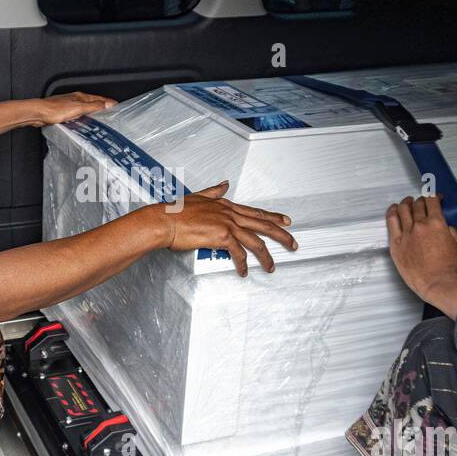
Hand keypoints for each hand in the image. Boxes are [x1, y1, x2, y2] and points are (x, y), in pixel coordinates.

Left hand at [30, 92, 114, 125]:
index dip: (108, 102)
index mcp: (80, 96)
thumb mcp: (77, 108)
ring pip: (85, 107)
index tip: (116, 105)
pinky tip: (83, 121)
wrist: (38, 113)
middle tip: (111, 111)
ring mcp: (68, 105)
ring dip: (93, 111)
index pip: (99, 98)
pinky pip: (78, 113)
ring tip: (100, 117)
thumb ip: (92, 106)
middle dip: (102, 106)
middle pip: (93, 102)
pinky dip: (84, 116)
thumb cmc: (53, 110)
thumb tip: (105, 104)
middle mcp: (75, 99)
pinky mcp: (63, 112)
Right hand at [154, 181, 295, 275]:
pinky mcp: (221, 237)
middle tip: (293, 243)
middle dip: (281, 235)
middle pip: (263, 224)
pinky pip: (238, 253)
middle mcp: (230, 214)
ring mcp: (227, 225)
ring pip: (256, 241)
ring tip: (271, 266)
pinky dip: (243, 264)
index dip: (272, 217)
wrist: (163, 221)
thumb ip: (213, 191)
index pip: (255, 212)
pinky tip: (244, 271)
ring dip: (266, 256)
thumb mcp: (198, 196)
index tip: (285, 221)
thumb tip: (224, 184)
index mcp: (225, 205)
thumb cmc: (175, 212)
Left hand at [386, 195, 456, 302]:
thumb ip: (453, 232)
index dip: (434, 196)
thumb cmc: (450, 270)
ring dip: (406, 203)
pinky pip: (391, 222)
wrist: (439, 284)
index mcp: (437, 224)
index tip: (435, 197)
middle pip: (417, 205)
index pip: (432, 201)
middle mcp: (420, 226)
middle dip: (421, 200)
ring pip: (402, 210)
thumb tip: (446, 228)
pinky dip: (392, 212)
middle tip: (422, 202)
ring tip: (407, 202)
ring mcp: (406, 234)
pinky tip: (393, 210)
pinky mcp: (396, 245)